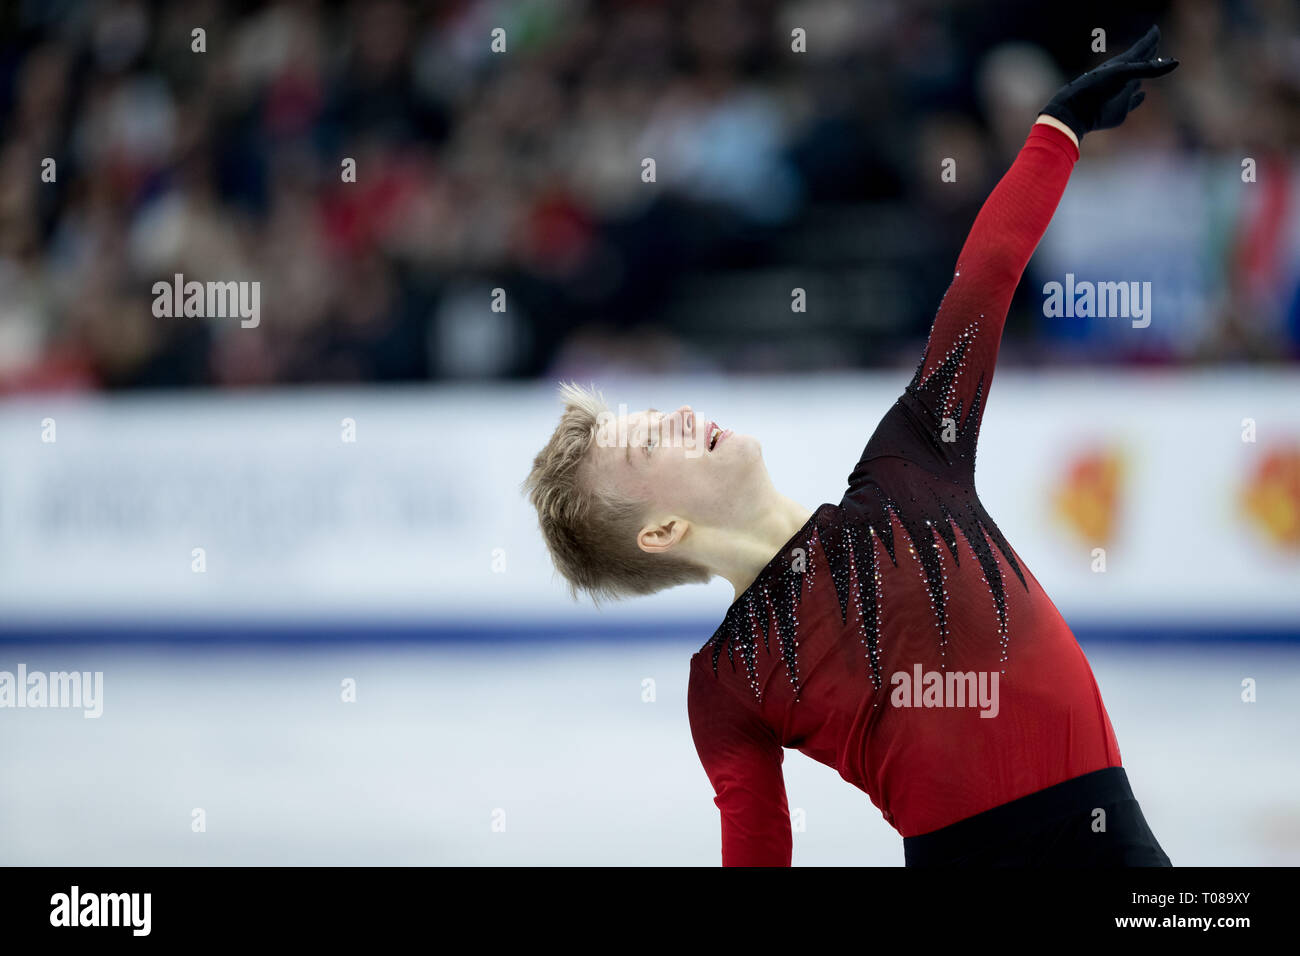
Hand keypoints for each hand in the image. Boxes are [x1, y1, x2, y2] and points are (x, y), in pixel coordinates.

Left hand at [1039, 25, 1178, 141]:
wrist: (1077, 111)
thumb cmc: (1097, 88)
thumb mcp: (1125, 73)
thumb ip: (1150, 69)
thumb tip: (1175, 62)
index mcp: (1122, 64)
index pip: (1141, 48)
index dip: (1149, 39)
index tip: (1155, 30)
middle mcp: (1123, 78)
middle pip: (1139, 62)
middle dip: (1148, 52)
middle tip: (1154, 41)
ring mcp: (1122, 93)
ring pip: (1137, 82)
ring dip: (1144, 75)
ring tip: (1150, 66)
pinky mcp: (1120, 110)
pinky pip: (1133, 102)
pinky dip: (1139, 99)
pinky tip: (1142, 95)